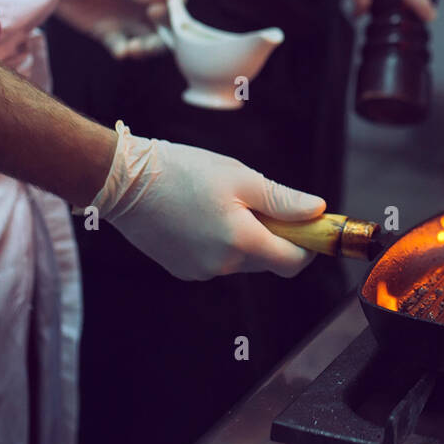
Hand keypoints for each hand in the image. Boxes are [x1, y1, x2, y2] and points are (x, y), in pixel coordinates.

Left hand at [52, 0, 189, 58]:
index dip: (175, 11)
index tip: (154, 12)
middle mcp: (140, 1)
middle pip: (168, 25)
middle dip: (164, 39)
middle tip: (145, 44)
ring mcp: (124, 16)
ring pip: (149, 40)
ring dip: (146, 49)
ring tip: (131, 50)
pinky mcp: (105, 31)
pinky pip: (123, 47)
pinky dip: (124, 52)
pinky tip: (118, 50)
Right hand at [90, 122, 325, 280]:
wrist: (124, 181)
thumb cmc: (183, 172)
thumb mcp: (241, 178)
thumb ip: (283, 200)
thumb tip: (318, 211)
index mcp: (242, 243)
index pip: (293, 262)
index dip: (307, 244)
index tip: (307, 224)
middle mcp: (223, 266)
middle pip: (268, 260)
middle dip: (274, 235)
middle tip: (258, 202)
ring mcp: (200, 271)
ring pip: (242, 259)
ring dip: (245, 238)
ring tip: (221, 204)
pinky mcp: (182, 269)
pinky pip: (217, 260)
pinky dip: (220, 242)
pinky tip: (201, 215)